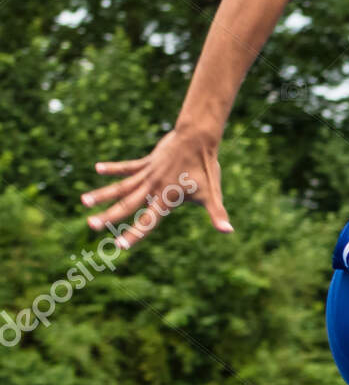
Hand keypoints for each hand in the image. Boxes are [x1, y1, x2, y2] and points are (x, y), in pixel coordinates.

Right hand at [80, 124, 231, 248]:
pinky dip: (114, 168)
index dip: (135, 234)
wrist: (198, 138)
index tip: (119, 247)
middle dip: (109, 216)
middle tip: (90, 225)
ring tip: (83, 201)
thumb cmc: (206, 168)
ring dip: (102, 194)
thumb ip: (218, 214)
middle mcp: (153, 188)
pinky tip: (97, 168)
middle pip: (127, 204)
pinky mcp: (147, 162)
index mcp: (167, 199)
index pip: (148, 222)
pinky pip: (128, 166)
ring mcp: (148, 174)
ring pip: (121, 186)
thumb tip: (228, 232)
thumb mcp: (213, 194)